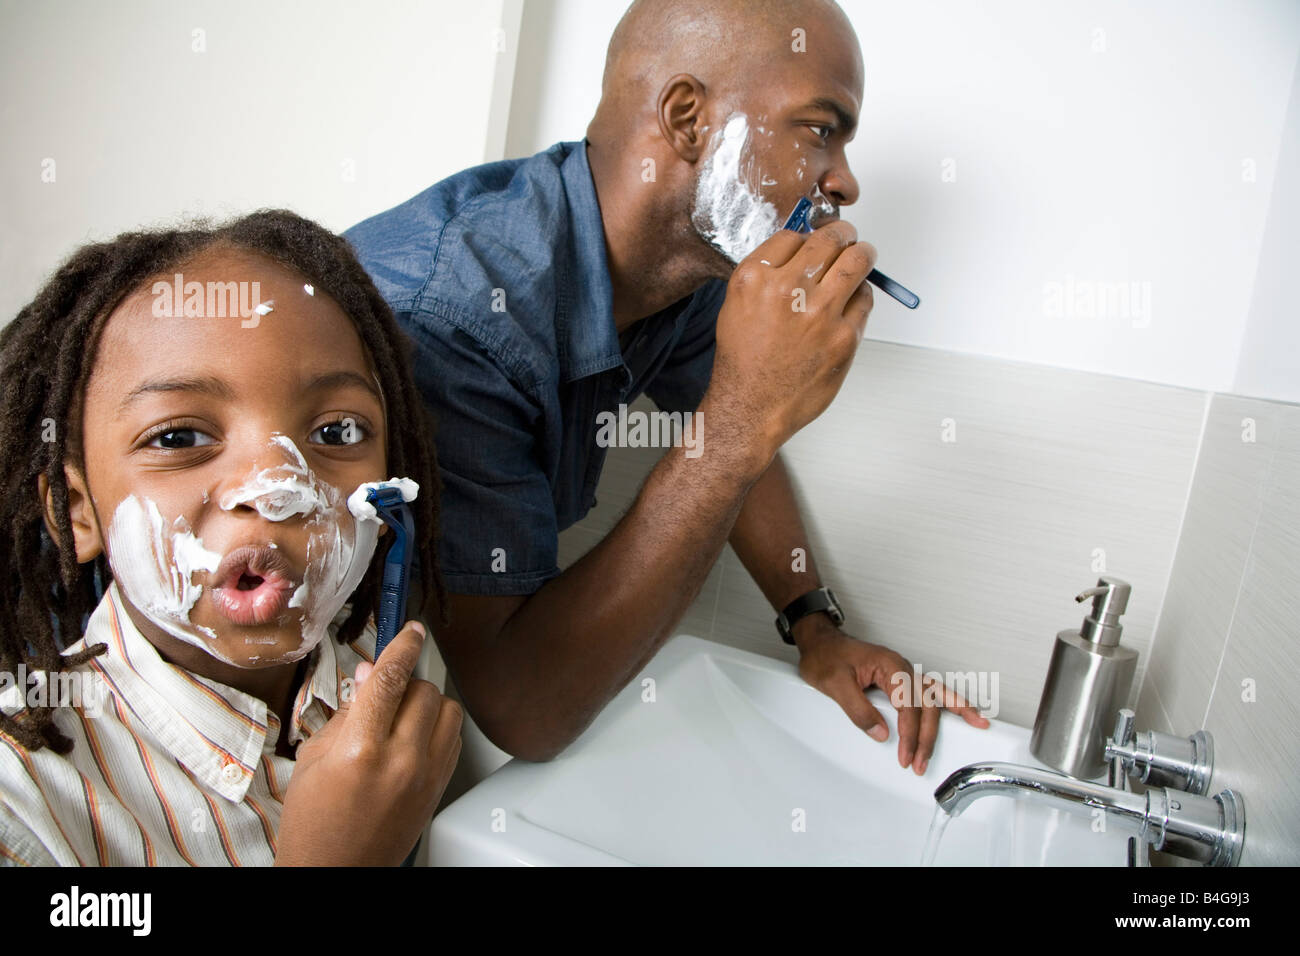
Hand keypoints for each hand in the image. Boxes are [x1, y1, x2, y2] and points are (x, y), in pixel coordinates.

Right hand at [275, 620, 462, 864]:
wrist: (335, 873)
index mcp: (361, 749)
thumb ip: (347, 711)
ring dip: (426, 703)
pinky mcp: (439, 789)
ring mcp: (426, 776)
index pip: (392, 678)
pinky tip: (414, 737)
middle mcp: (401, 761)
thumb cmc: (313, 822)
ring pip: (447, 710)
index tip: (410, 630)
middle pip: (424, 690)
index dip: (402, 645)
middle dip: (405, 681)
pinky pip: (454, 738)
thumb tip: (371, 674)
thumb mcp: (313, 758)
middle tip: (384, 691)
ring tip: (399, 716)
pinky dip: (438, 727)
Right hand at [704, 220, 876, 462]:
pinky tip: (853, 300)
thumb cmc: (743, 362)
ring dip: (863, 254)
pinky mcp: (845, 337)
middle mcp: (786, 290)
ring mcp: (819, 314)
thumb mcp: (736, 306)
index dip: (808, 236)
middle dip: (843, 234)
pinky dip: (862, 295)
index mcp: (754, 278)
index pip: (793, 236)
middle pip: (830, 239)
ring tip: (863, 256)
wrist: (751, 407)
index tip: (815, 240)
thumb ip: (766, 276)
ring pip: (857, 261)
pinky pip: (865, 300)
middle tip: (848, 237)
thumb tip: (801, 253)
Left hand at [793, 617, 988, 774]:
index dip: (909, 734)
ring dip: (955, 712)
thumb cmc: (826, 657)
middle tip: (921, 763)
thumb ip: (858, 710)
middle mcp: (902, 668)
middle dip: (927, 736)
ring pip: (936, 694)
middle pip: (927, 704)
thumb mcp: (835, 685)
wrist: (820, 642)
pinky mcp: (901, 678)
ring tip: (980, 724)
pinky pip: (930, 690)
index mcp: (889, 667)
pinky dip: (949, 700)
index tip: (906, 756)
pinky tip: (962, 709)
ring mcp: (904, 672)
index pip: (908, 706)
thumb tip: (881, 733)